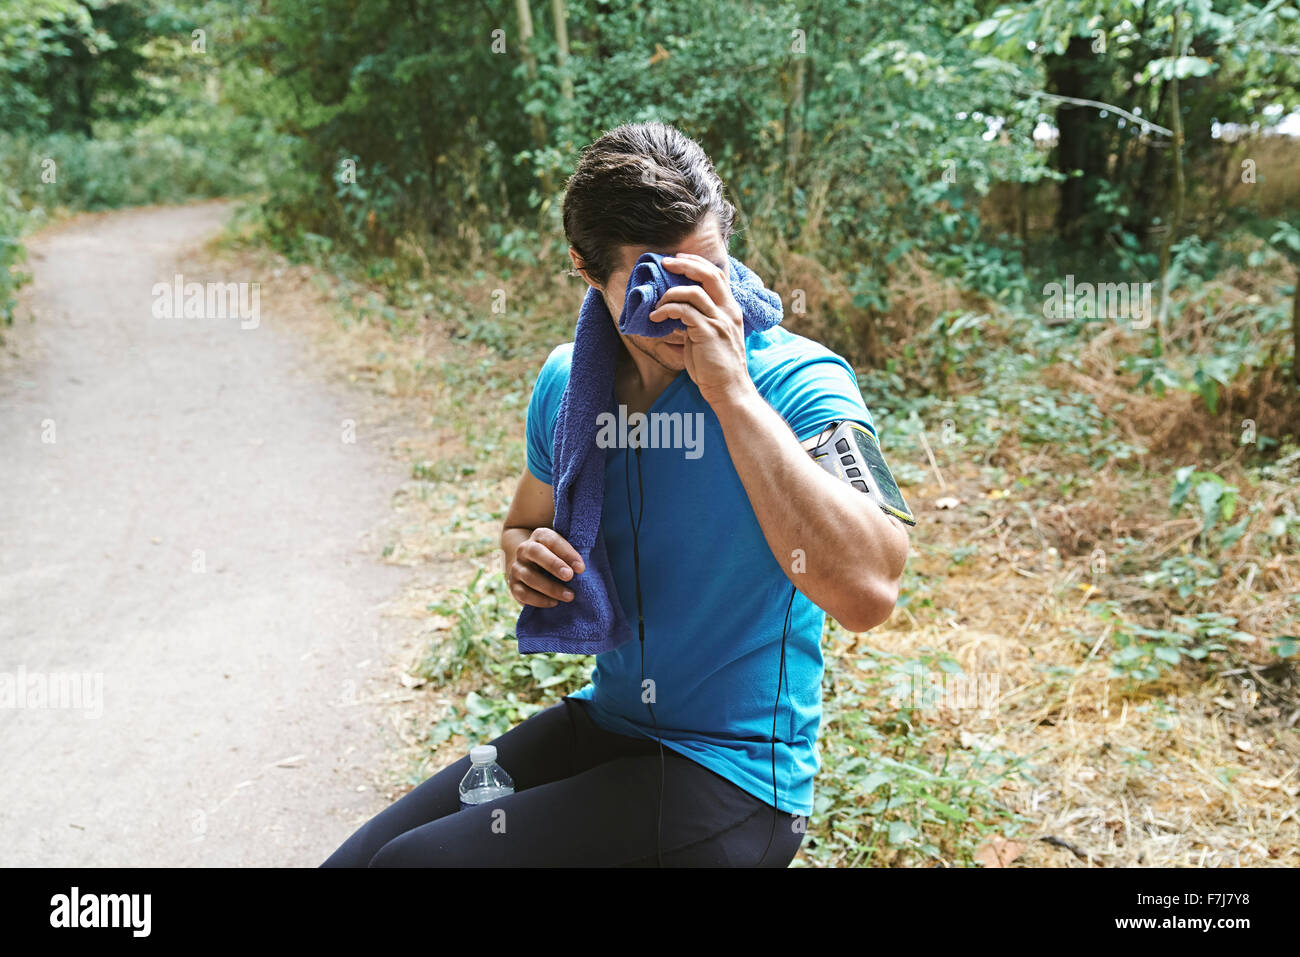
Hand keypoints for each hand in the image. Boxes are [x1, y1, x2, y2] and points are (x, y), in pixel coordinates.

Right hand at [506, 527, 585, 607]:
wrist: (531, 565)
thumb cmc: (557, 557)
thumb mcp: (564, 550)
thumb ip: (572, 554)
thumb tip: (583, 568)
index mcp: (539, 536)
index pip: (551, 539)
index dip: (566, 552)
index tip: (581, 567)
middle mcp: (524, 549)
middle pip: (535, 552)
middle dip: (554, 564)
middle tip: (570, 576)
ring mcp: (517, 567)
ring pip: (530, 576)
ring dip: (550, 587)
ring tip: (569, 596)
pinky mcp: (513, 586)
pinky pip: (523, 594)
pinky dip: (539, 600)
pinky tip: (554, 603)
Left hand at [651, 253, 756, 408]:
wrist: (729, 389)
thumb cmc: (716, 368)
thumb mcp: (711, 337)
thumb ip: (699, 321)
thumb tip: (678, 311)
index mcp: (731, 309)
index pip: (717, 275)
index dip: (697, 262)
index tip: (679, 259)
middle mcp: (728, 311)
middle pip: (709, 274)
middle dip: (685, 264)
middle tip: (665, 263)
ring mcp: (719, 321)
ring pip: (693, 291)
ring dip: (670, 293)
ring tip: (656, 303)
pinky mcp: (707, 332)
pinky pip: (683, 311)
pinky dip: (666, 310)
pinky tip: (656, 318)